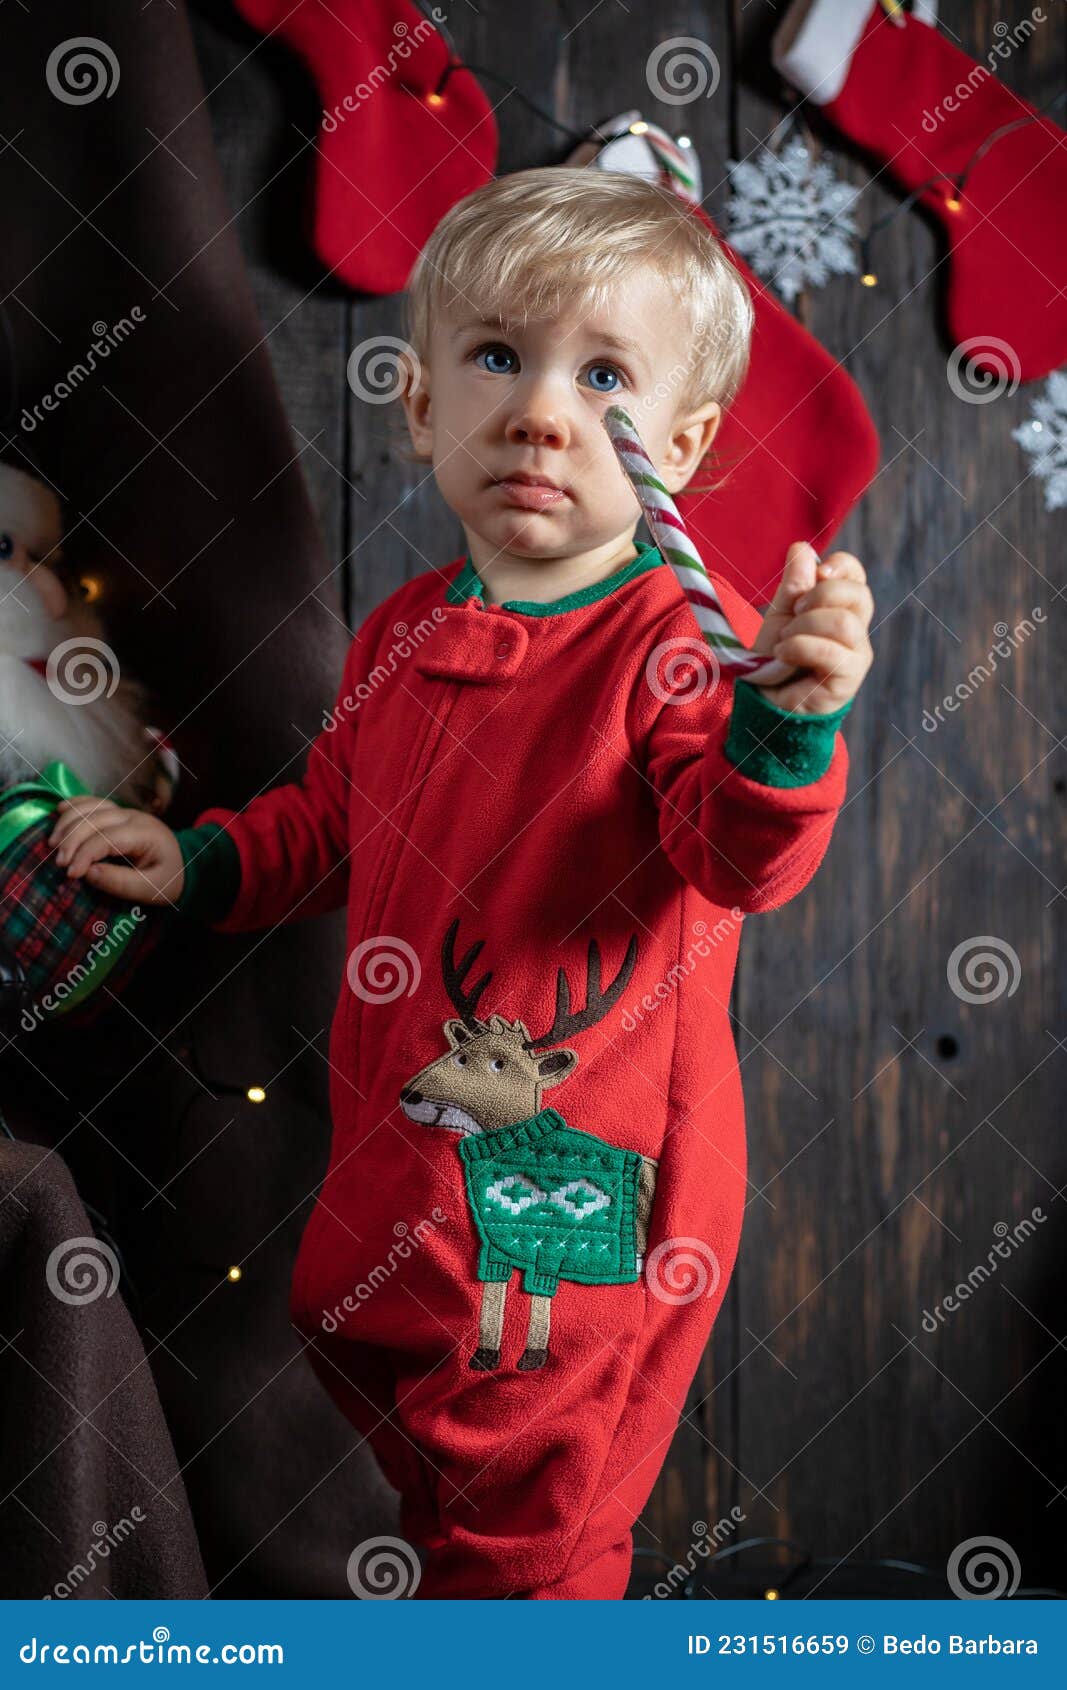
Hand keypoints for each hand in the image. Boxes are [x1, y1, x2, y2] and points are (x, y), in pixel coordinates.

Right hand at [47, 795, 185, 905]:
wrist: (183, 865)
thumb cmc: (167, 879)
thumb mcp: (151, 889)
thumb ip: (121, 883)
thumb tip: (88, 873)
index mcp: (145, 834)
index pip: (107, 838)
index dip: (85, 854)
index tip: (71, 874)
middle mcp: (134, 817)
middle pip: (95, 820)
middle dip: (72, 840)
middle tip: (59, 864)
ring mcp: (124, 812)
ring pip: (91, 808)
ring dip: (68, 823)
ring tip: (53, 845)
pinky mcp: (117, 812)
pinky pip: (92, 802)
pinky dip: (74, 805)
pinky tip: (58, 811)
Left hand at [750, 541, 873, 714]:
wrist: (766, 701)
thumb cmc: (775, 658)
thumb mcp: (779, 614)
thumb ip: (792, 585)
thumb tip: (802, 548)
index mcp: (841, 607)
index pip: (856, 574)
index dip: (841, 566)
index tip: (819, 572)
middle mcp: (855, 629)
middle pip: (857, 594)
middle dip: (819, 595)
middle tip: (793, 613)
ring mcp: (856, 654)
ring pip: (843, 622)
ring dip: (804, 626)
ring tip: (783, 641)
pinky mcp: (848, 678)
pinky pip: (830, 651)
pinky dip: (799, 647)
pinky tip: (783, 655)